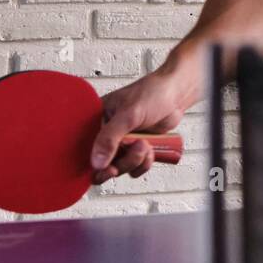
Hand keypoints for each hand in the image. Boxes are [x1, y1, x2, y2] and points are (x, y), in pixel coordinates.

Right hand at [90, 68, 188, 183]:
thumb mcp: (128, 114)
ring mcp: (122, 143)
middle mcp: (107, 133)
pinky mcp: (136, 149)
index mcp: (97, 120)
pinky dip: (144, 164)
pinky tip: (151, 150)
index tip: (108, 168)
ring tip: (145, 144)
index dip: (94, 162)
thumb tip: (97, 162)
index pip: (85, 147)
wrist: (176, 95)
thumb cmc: (152, 93)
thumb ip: (110, 138)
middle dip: (120, 163)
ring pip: (120, 167)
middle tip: (131, 154)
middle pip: (102, 164)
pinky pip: (134, 167)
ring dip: (135, 161)